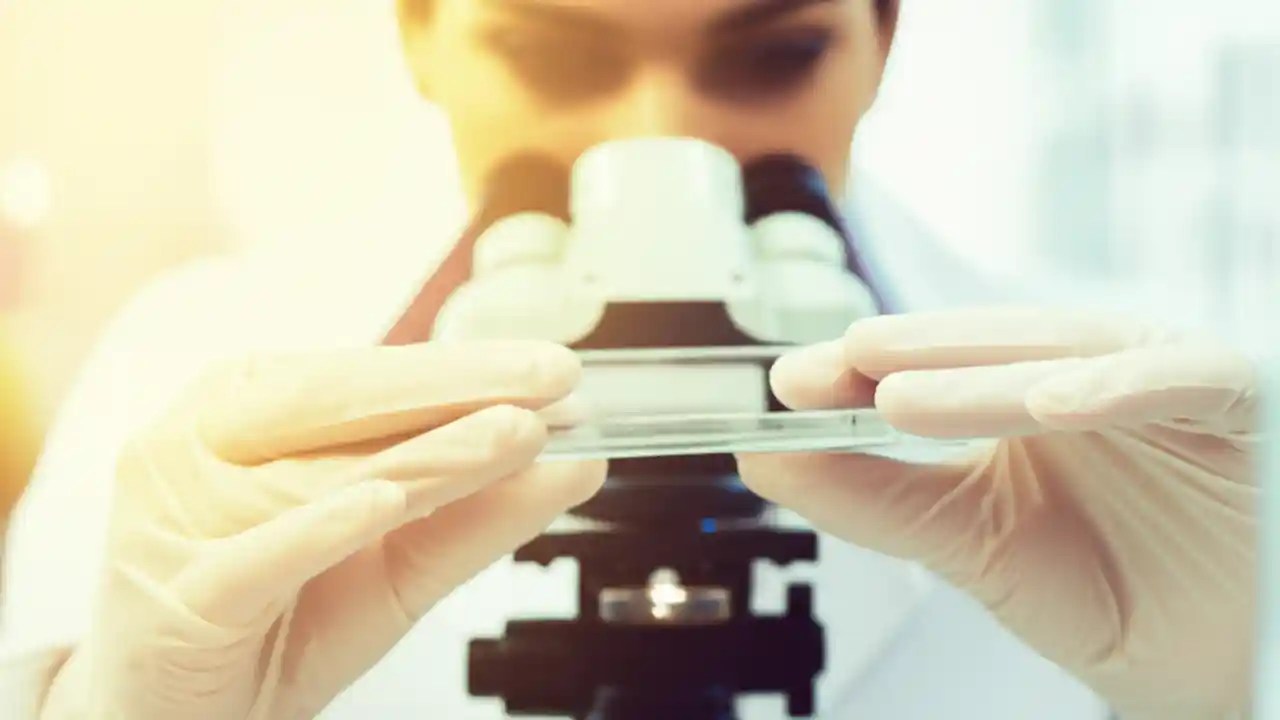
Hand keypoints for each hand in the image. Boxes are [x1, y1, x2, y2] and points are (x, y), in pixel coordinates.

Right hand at [40, 341, 604, 719]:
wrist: (183, 715)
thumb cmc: (281, 618)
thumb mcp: (397, 560)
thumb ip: (477, 509)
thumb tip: (576, 459)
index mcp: (249, 410)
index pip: (368, 376)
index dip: (465, 367)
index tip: (554, 369)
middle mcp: (202, 442)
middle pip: (339, 400)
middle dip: (456, 384)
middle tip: (552, 377)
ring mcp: (180, 516)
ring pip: (317, 475)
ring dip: (426, 453)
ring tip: (513, 433)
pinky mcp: (181, 596)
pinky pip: (258, 556)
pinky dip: (323, 526)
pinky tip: (386, 498)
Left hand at [737, 307, 1258, 719]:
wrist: (1205, 671)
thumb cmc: (1101, 595)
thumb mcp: (966, 543)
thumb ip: (871, 498)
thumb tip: (764, 456)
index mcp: (1021, 394)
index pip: (935, 361)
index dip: (864, 367)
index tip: (790, 382)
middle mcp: (1088, 372)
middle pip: (994, 344)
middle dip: (910, 356)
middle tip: (833, 369)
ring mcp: (1161, 379)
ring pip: (1071, 353)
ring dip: (985, 373)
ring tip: (900, 398)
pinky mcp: (1241, 402)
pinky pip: (1185, 379)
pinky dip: (1119, 387)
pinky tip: (1051, 404)